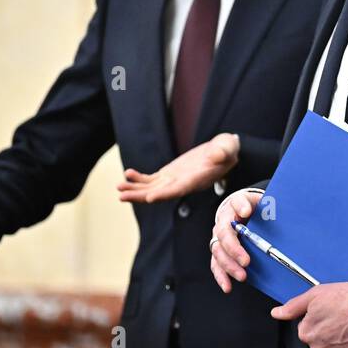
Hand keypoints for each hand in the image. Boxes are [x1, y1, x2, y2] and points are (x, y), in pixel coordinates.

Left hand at [118, 132, 239, 203]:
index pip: (178, 190)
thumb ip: (223, 152)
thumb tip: (216, 155)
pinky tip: (128, 174)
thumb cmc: (227, 151)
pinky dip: (139, 178)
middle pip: (159, 193)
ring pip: (152, 188)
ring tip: (118, 188)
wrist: (222, 152)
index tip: (149, 198)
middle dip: (140, 195)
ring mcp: (174, 180)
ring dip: (135, 189)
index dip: (164, 194)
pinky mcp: (169, 174)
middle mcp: (183, 184)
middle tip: (122, 196)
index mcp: (196, 180)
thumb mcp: (228, 148)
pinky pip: (152, 179)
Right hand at [209, 189, 263, 291]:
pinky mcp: (219, 252)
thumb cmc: (253, 209)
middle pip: (223, 234)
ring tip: (242, 276)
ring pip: (218, 252)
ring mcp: (219, 238)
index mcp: (235, 206)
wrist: (242, 213)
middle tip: (246, 261)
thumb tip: (260, 211)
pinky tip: (228, 286)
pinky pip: (217, 265)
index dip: (241, 206)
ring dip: (229, 266)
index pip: (236, 203)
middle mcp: (223, 222)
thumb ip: (265, 204)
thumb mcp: (261, 202)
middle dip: (234, 249)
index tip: (246, 211)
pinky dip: (222, 276)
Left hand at [271, 283, 347, 347]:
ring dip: (343, 345)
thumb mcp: (316, 294)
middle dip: (330, 335)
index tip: (332, 314)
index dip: (321, 320)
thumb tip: (276, 313)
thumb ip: (294, 306)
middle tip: (345, 322)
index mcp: (307, 333)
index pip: (308, 330)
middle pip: (321, 344)